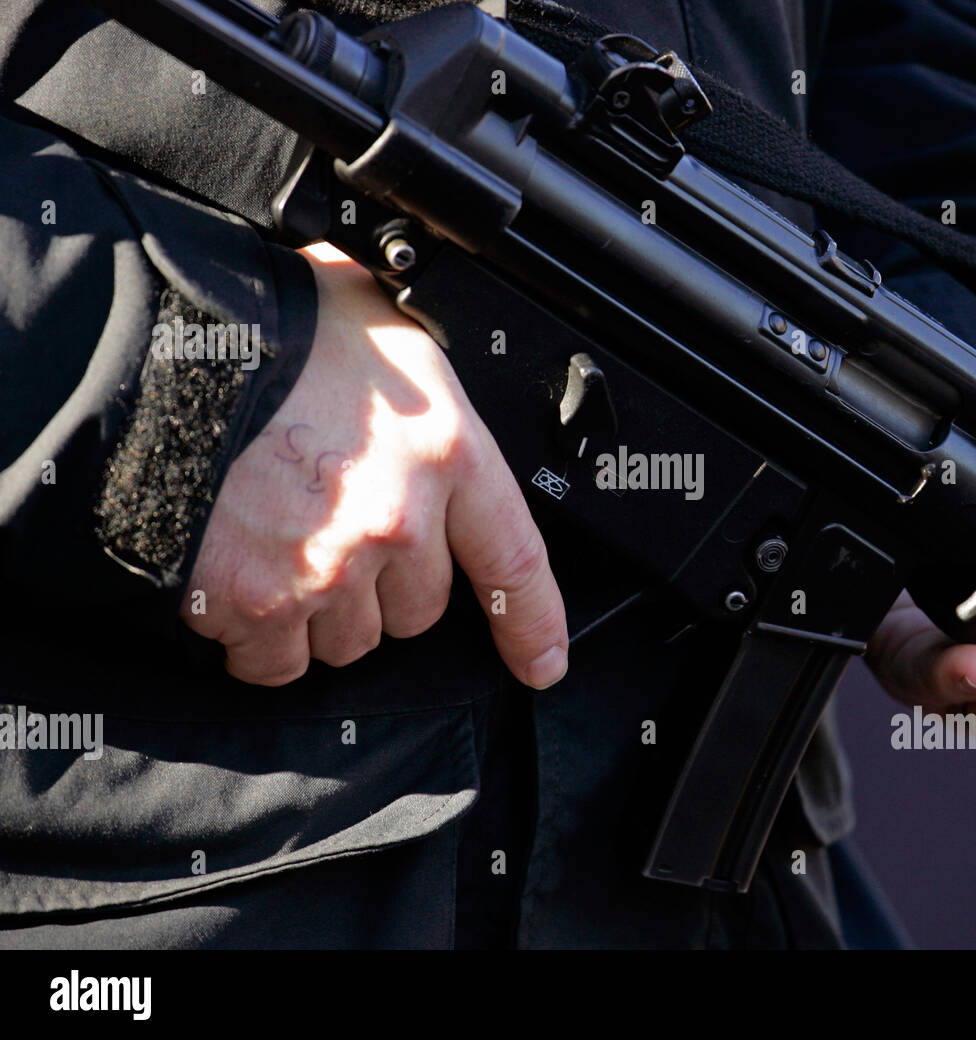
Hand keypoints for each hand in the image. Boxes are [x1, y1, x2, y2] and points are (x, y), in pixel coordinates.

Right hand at [183, 244, 568, 687]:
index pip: (514, 559)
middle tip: (332, 527)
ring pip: (349, 641)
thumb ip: (422, 401)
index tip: (542, 664)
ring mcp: (326, 569)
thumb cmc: (271, 327)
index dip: (533, 623)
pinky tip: (239, 580)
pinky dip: (258, 637)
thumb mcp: (382, 331)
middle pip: (418, 610)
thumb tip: (428, 411)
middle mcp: (397, 522)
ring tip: (279, 542)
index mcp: (445, 450)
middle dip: (384, 583)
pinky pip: (274, 661)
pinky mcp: (254, 604)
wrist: (156, 346)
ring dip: (322, 611)